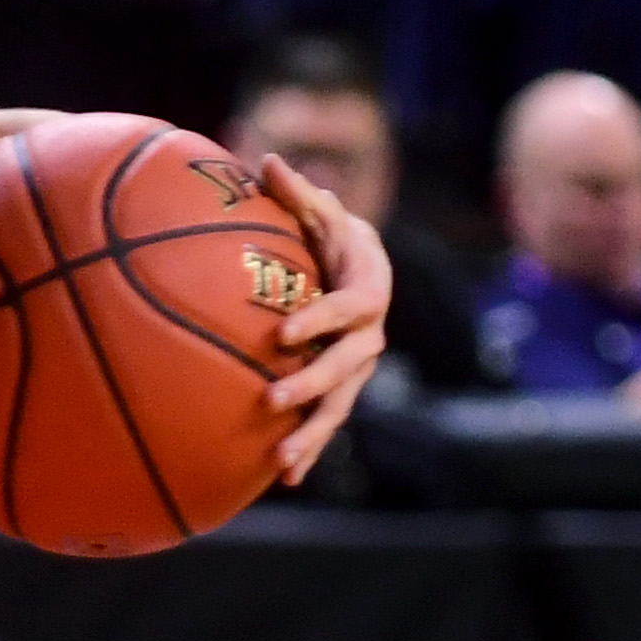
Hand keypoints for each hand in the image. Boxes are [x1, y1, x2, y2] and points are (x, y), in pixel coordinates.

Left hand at [257, 154, 389, 483]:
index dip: (321, 320)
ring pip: (340, 407)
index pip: (350, 308)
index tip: (283, 332)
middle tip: (271, 398)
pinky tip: (283, 480)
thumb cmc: (332, 236)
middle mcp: (370, 337)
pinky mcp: (341, 392)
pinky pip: (327, 424)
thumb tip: (270, 160)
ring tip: (281, 461)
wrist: (360, 271)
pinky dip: (310, 451)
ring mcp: (358, 370)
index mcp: (368, 292)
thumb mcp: (320, 213)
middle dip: (312, 385)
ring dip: (312, 435)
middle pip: (347, 367)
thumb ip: (298, 194)